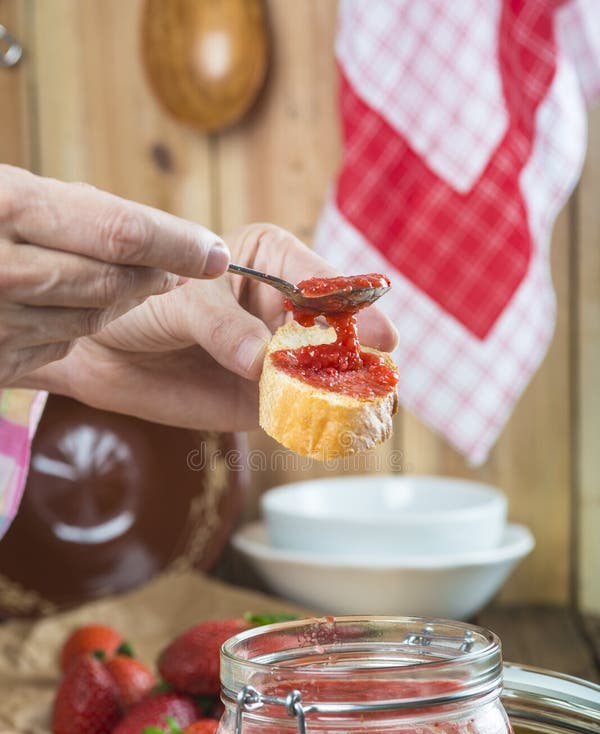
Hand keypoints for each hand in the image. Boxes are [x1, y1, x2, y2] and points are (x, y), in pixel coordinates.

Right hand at [0, 165, 228, 382]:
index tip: (215, 255)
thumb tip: (164, 234)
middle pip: (114, 281)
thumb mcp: (12, 192)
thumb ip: (78, 209)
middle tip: (174, 271)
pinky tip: (66, 305)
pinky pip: (62, 344)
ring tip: (118, 280)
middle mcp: (4, 267)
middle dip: (154, 276)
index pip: (120, 232)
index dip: (177, 245)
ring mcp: (1, 320)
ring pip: (93, 316)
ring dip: (119, 300)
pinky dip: (77, 327)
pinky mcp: (0, 359)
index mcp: (9, 206)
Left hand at [18, 224, 397, 430]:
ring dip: (352, 390)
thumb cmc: (139, 303)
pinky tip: (347, 431)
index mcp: (271, 260)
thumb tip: (263, 363)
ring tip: (378, 407)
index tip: (374, 330)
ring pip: (327, 371)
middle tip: (383, 370)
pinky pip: (299, 410)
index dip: (350, 303)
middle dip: (361, 351)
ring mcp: (280, 355)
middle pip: (336, 328)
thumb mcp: (178, 302)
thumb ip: (221, 327)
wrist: (102, 352)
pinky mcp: (265, 399)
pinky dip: (321, 421)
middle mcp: (284, 307)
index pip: (319, 277)